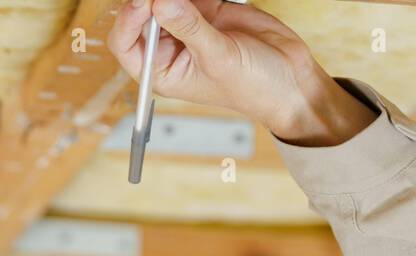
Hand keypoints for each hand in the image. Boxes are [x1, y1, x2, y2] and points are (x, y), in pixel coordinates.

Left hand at [108, 0, 377, 146]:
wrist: (289, 79)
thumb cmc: (252, 87)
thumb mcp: (218, 59)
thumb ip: (189, 28)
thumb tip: (159, 2)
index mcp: (160, 71)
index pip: (125, 43)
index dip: (129, 19)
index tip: (145, 1)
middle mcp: (168, 48)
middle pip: (142, 14)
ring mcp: (186, 26)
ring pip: (165, 0)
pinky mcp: (206, 9)